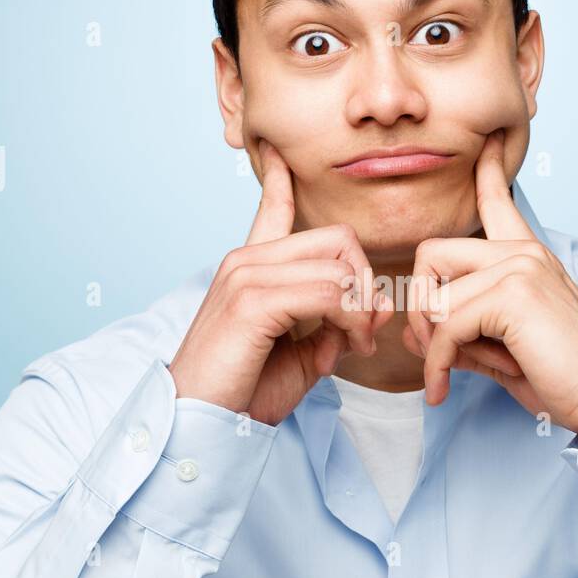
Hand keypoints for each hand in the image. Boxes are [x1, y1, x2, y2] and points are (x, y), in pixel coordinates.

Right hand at [169, 140, 393, 425]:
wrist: (200, 422)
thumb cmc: (246, 391)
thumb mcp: (302, 355)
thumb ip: (335, 325)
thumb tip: (377, 306)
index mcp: (251, 268)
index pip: (273, 208)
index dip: (283, 182)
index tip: (279, 155)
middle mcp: (246, 260)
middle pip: (337, 239)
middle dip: (366, 283)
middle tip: (363, 329)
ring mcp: (246, 275)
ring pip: (339, 266)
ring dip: (362, 310)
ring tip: (353, 345)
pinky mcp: (252, 300)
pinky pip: (329, 293)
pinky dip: (350, 320)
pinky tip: (344, 347)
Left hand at [403, 130, 577, 432]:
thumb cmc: (560, 378)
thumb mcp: (501, 350)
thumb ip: (462, 333)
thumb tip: (415, 334)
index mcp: (527, 257)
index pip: (498, 200)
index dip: (487, 171)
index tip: (489, 141)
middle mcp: (523, 253)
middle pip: (431, 253)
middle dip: (417, 305)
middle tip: (429, 348)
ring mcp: (519, 268)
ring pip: (434, 297)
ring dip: (430, 345)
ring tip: (447, 374)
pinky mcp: (513, 295)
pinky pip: (446, 325)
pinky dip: (436, 363)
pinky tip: (442, 389)